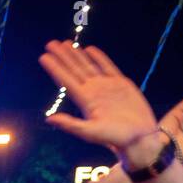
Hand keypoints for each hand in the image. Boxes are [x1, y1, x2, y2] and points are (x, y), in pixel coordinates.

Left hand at [39, 42, 159, 158]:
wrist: (139, 137)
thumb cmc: (114, 138)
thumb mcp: (90, 132)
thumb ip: (70, 124)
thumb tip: (49, 119)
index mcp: (85, 101)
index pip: (66, 80)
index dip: (55, 68)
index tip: (44, 56)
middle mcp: (93, 91)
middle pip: (74, 70)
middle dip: (63, 57)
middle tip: (50, 43)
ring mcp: (106, 86)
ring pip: (88, 66)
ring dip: (76, 55)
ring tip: (65, 44)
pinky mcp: (121, 84)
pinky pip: (108, 67)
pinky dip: (99, 58)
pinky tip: (90, 50)